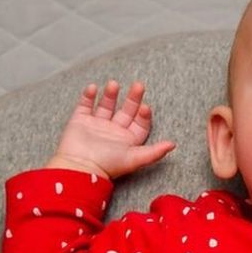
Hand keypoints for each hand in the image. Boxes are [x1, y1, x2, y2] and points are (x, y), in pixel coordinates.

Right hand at [47, 80, 174, 178]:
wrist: (79, 168)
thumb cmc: (107, 166)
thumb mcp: (134, 159)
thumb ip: (154, 152)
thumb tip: (173, 144)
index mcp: (127, 141)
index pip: (140, 124)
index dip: (145, 115)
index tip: (146, 107)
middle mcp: (113, 132)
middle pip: (126, 111)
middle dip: (133, 98)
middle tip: (139, 85)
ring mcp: (96, 126)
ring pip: (106, 106)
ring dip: (111, 94)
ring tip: (114, 84)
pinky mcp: (79, 122)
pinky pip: (85, 106)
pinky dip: (88, 96)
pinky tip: (93, 88)